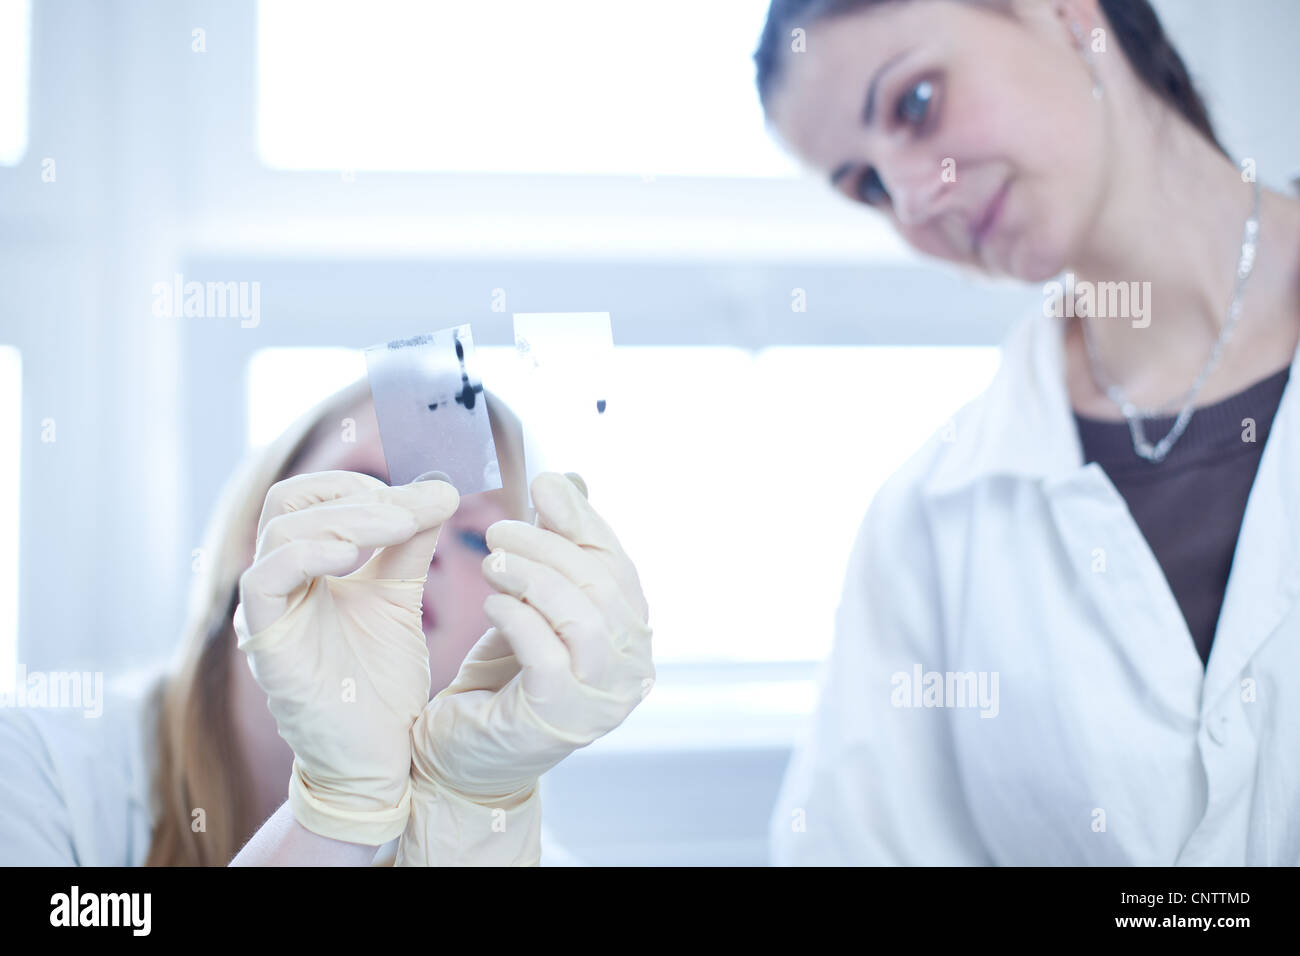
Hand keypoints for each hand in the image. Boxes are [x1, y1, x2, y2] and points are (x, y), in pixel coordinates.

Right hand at [233, 470, 458, 844]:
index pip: (310, 497)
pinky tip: (353, 557)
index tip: (418, 495)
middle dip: (352, 493)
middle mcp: (277, 583)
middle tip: (408, 508)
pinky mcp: (265, 643)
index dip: (359, 484)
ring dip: (349, 519)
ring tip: (401, 526)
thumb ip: (410, 544)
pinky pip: (263, 579)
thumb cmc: (381, 683)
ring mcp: (266, 612)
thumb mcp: (400, 597)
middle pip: (287, 502)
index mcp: (304, 568)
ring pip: (280, 532)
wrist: (380, 758)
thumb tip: (438, 487)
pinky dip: (308, 554)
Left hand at [395, 472, 652, 864]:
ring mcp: (600, 698)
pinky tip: (491, 603)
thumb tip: (566, 479)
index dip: (584, 520)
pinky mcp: (559, 718)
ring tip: (493, 561)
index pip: (619, 565)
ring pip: (584, 617)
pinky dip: (519, 617)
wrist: (464, 756)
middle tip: (500, 528)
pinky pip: (548, 653)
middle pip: (604, 586)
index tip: (544, 483)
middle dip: (550, 546)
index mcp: (630, 636)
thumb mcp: (533, 602)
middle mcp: (629, 669)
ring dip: (536, 578)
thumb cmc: (504, 676)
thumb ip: (556, 550)